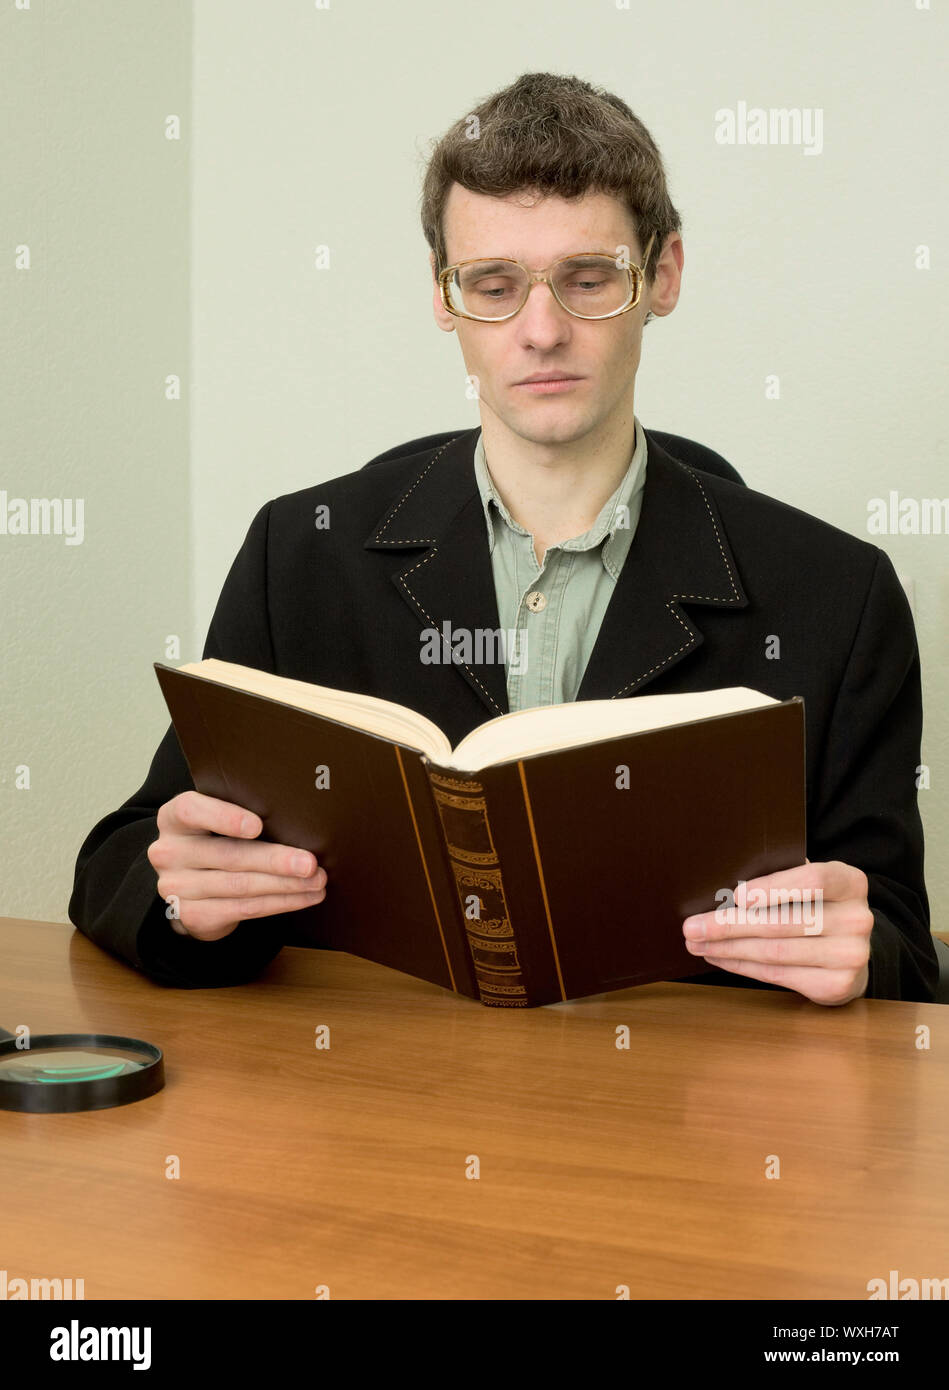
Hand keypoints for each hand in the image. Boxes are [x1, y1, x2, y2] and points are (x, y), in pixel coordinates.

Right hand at [147, 791, 326, 940]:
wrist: (188, 882)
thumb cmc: (215, 839)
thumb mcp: (216, 819)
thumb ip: (241, 812)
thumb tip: (297, 817)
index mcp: (174, 818)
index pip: (191, 810)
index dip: (224, 817)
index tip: (257, 826)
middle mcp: (169, 852)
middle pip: (229, 855)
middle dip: (275, 861)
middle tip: (310, 863)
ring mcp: (177, 887)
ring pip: (241, 886)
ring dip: (286, 886)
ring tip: (317, 881)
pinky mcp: (192, 915)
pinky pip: (244, 909)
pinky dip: (280, 903)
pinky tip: (304, 897)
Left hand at [682, 859, 871, 1005]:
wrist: (851, 949)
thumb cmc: (817, 906)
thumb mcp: (809, 884)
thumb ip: (781, 879)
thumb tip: (724, 889)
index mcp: (850, 882)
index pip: (813, 880)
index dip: (773, 888)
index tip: (735, 896)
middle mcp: (857, 919)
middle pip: (783, 922)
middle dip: (729, 926)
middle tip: (692, 927)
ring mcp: (851, 956)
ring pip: (775, 952)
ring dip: (728, 949)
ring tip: (698, 944)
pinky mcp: (837, 985)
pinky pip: (777, 975)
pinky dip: (742, 966)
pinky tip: (720, 958)